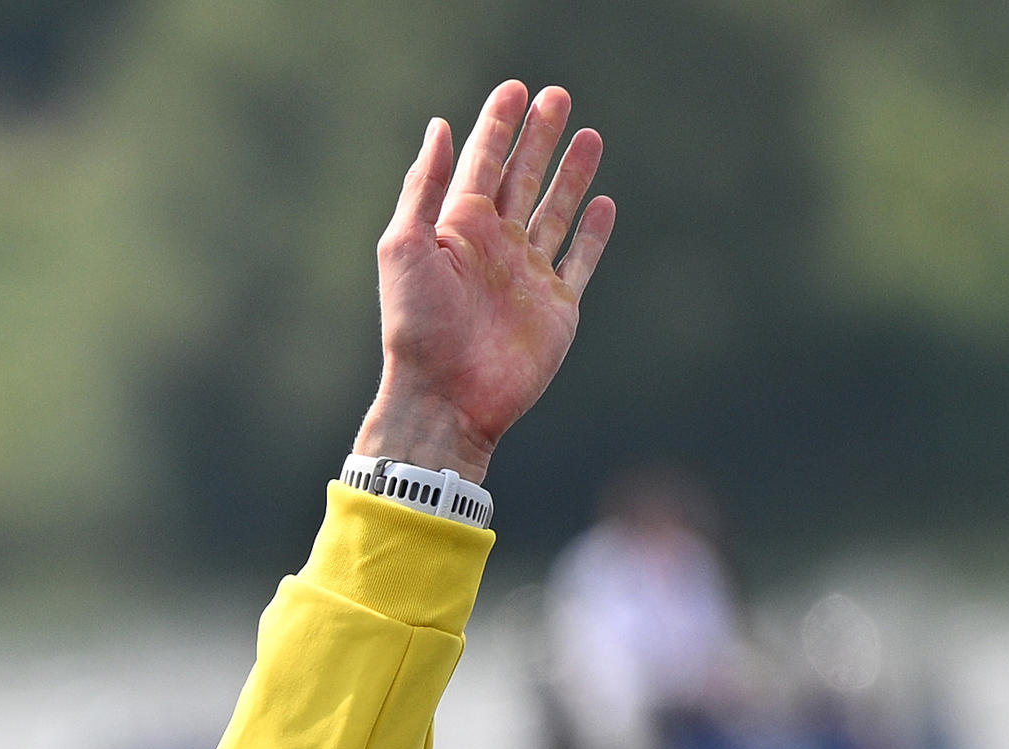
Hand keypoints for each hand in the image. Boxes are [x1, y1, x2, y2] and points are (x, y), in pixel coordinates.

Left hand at [354, 82, 615, 479]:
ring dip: (572, 175)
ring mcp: (528, 275)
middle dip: (539, 137)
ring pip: (555, 211)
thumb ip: (423, 188)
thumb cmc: (415, 328)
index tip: (515, 88)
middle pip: (522, 177)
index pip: (482, 163)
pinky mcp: (556, 306)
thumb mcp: (405, 249)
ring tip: (589, 134)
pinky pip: (579, 260)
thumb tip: (440, 127)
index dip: (498, 126)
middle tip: (557, 95)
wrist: (444, 399)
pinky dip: (593, 234)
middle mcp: (495, 247)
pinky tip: (603, 204)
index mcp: (458, 230)